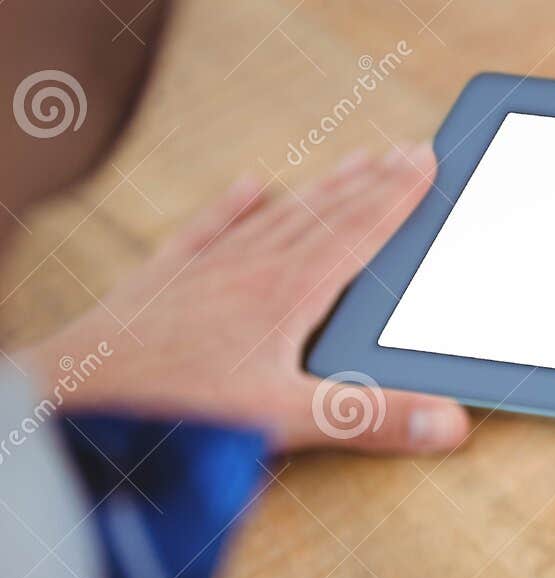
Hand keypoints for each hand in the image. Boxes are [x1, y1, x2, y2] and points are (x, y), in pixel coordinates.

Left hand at [19, 145, 469, 453]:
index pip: (356, 232)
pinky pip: (210, 229)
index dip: (396, 197)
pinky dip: (235, 206)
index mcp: (286, 294)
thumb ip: (371, 420)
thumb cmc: (178, 410)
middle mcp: (249, 268)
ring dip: (321, 188)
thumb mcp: (287, 421)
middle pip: (324, 213)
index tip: (426, 162)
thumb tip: (450, 424)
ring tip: (354, 162)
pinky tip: (251, 186)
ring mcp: (206, 270)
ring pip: (277, 216)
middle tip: (406, 151)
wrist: (79, 395)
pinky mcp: (166, 282)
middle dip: (371, 182)